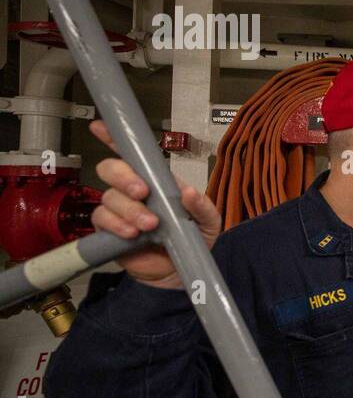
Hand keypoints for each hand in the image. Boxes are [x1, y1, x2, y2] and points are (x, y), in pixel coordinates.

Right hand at [87, 120, 222, 289]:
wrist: (182, 271)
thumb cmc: (194, 238)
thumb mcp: (208, 221)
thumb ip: (202, 206)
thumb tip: (189, 193)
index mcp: (156, 180)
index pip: (132, 154)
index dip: (113, 138)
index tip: (100, 127)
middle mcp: (133, 190)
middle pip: (111, 169)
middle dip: (124, 177)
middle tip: (143, 192)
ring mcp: (119, 210)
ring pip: (108, 197)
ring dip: (129, 209)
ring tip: (150, 225)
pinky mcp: (109, 231)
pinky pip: (102, 221)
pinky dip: (116, 225)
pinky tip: (131, 234)